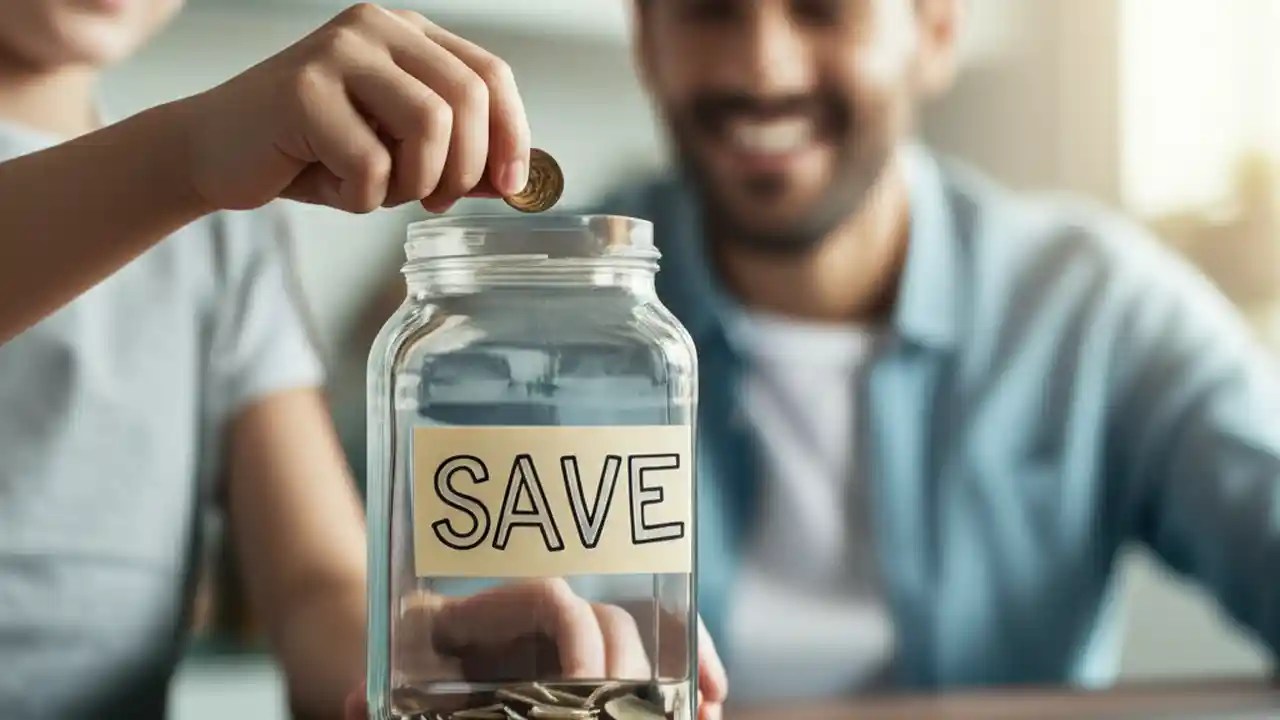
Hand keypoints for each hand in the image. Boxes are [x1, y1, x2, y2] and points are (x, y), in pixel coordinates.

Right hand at [178, 2, 528, 213]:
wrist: (213, 152)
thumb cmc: (311, 152)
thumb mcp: (396, 153)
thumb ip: (455, 157)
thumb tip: (512, 181)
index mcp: (405, 33)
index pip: (489, 74)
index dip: (512, 134)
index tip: (511, 184)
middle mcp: (375, 28)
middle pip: (467, 98)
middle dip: (464, 168)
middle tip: (435, 200)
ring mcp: (337, 53)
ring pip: (428, 126)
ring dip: (412, 183)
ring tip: (375, 189)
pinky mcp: (302, 90)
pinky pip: (370, 164)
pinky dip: (359, 197)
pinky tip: (327, 183)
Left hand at [344, 579, 727, 719]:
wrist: (405, 651)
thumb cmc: (396, 665)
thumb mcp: (387, 678)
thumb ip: (375, 691)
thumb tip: (352, 703)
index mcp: (490, 610)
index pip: (548, 597)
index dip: (577, 636)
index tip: (586, 684)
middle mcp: (539, 614)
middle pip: (607, 615)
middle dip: (641, 664)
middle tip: (667, 709)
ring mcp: (572, 632)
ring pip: (643, 629)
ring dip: (681, 663)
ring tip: (706, 707)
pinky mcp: (594, 654)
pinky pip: (650, 649)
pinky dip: (681, 670)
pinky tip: (706, 702)